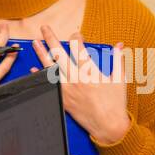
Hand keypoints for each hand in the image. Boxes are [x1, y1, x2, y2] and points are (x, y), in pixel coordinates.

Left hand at [32, 26, 129, 144]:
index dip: (76, 37)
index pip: (78, 47)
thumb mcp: (120, 79)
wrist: (109, 126)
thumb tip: (119, 45)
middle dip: (50, 39)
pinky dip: (40, 77)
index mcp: (90, 71)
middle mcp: (76, 78)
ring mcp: (67, 90)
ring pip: (50, 68)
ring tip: (35, 43)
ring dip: (41, 54)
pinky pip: (48, 86)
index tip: (77, 36)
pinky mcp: (63, 100)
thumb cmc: (116, 103)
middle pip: (59, 54)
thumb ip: (118, 59)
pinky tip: (34, 70)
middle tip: (44, 28)